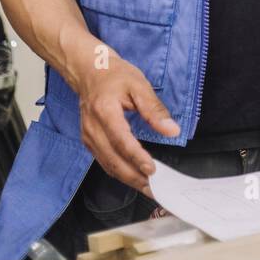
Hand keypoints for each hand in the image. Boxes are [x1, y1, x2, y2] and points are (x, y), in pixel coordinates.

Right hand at [77, 53, 179, 195]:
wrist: (89, 71)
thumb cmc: (114, 75)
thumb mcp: (139, 85)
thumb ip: (154, 109)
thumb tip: (171, 130)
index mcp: (104, 111)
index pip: (121, 141)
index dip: (137, 158)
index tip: (152, 170)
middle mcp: (92, 128)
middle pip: (113, 160)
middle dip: (134, 177)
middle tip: (154, 188)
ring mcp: (88, 136)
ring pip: (108, 165)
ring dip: (128, 179)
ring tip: (147, 187)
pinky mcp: (88, 141)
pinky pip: (104, 162)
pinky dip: (119, 172)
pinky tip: (133, 176)